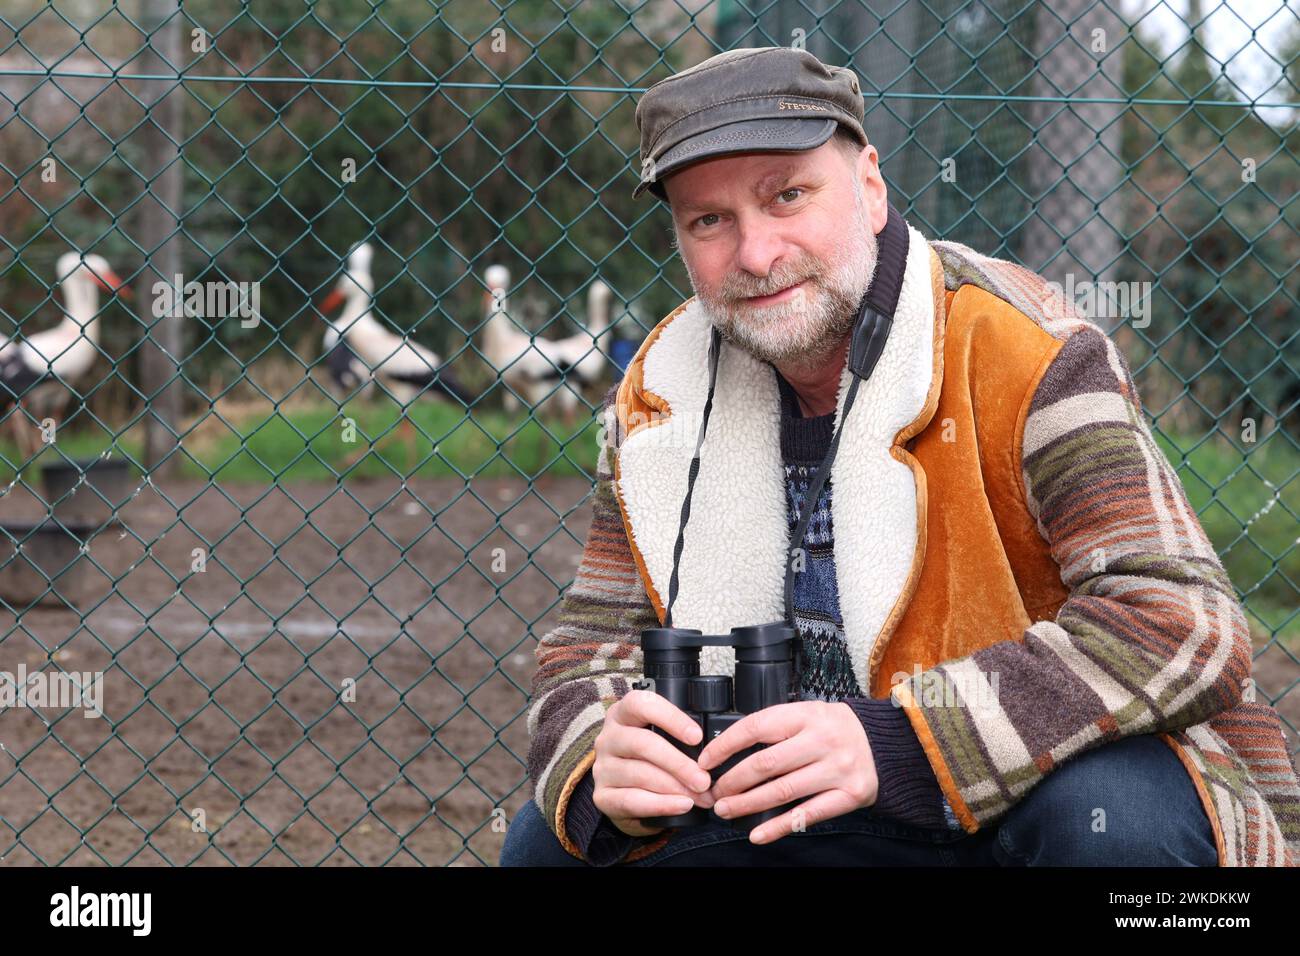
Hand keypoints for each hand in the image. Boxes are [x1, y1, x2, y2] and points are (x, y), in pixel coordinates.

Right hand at [592, 689, 715, 837]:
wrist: (627, 797)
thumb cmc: (650, 760)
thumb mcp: (661, 739)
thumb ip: (679, 738)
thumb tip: (714, 750)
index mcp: (623, 714)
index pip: (641, 704)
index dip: (671, 718)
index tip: (697, 736)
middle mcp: (608, 737)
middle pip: (643, 744)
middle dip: (679, 763)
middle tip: (705, 780)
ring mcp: (602, 768)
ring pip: (640, 774)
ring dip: (675, 787)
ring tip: (700, 796)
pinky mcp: (602, 796)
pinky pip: (633, 800)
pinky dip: (662, 804)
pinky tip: (682, 805)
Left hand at [698, 700, 877, 844]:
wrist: (885, 744)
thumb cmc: (837, 729)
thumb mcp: (808, 714)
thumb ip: (775, 727)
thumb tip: (727, 747)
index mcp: (806, 715)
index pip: (755, 727)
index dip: (725, 746)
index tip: (706, 761)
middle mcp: (822, 740)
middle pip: (766, 764)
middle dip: (732, 781)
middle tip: (713, 793)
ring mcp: (837, 769)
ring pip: (782, 791)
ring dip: (747, 804)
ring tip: (726, 810)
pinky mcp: (848, 795)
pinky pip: (807, 815)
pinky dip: (778, 827)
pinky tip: (757, 834)